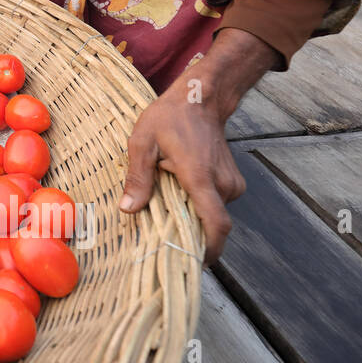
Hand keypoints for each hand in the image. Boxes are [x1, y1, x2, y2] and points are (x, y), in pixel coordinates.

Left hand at [119, 73, 245, 264]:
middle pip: (211, 223)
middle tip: (163, 226)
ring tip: (169, 195)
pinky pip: (216, 202)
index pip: (216, 224)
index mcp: (200, 178)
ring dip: (192, 212)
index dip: (210, 250)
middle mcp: (223, 184)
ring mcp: (232, 182)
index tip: (196, 264)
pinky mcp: (233, 181)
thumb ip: (138, 178)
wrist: (201, 98)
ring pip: (212, 211)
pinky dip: (199, 202)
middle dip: (189, 230)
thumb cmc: (169, 118)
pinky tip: (180, 188)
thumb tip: (128, 210)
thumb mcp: (142, 142)